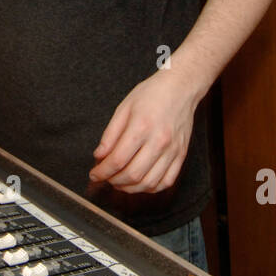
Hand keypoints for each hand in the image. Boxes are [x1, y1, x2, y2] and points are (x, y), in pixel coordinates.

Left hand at [89, 70, 198, 193]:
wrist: (181, 87)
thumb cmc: (151, 94)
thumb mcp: (124, 108)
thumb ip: (110, 134)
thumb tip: (99, 156)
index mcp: (141, 127)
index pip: (118, 160)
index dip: (102, 172)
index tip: (94, 174)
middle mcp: (159, 141)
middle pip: (133, 175)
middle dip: (113, 181)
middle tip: (105, 178)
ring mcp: (172, 150)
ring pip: (149, 183)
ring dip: (130, 188)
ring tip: (119, 182)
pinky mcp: (181, 155)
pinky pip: (167, 181)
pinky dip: (151, 188)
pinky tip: (140, 182)